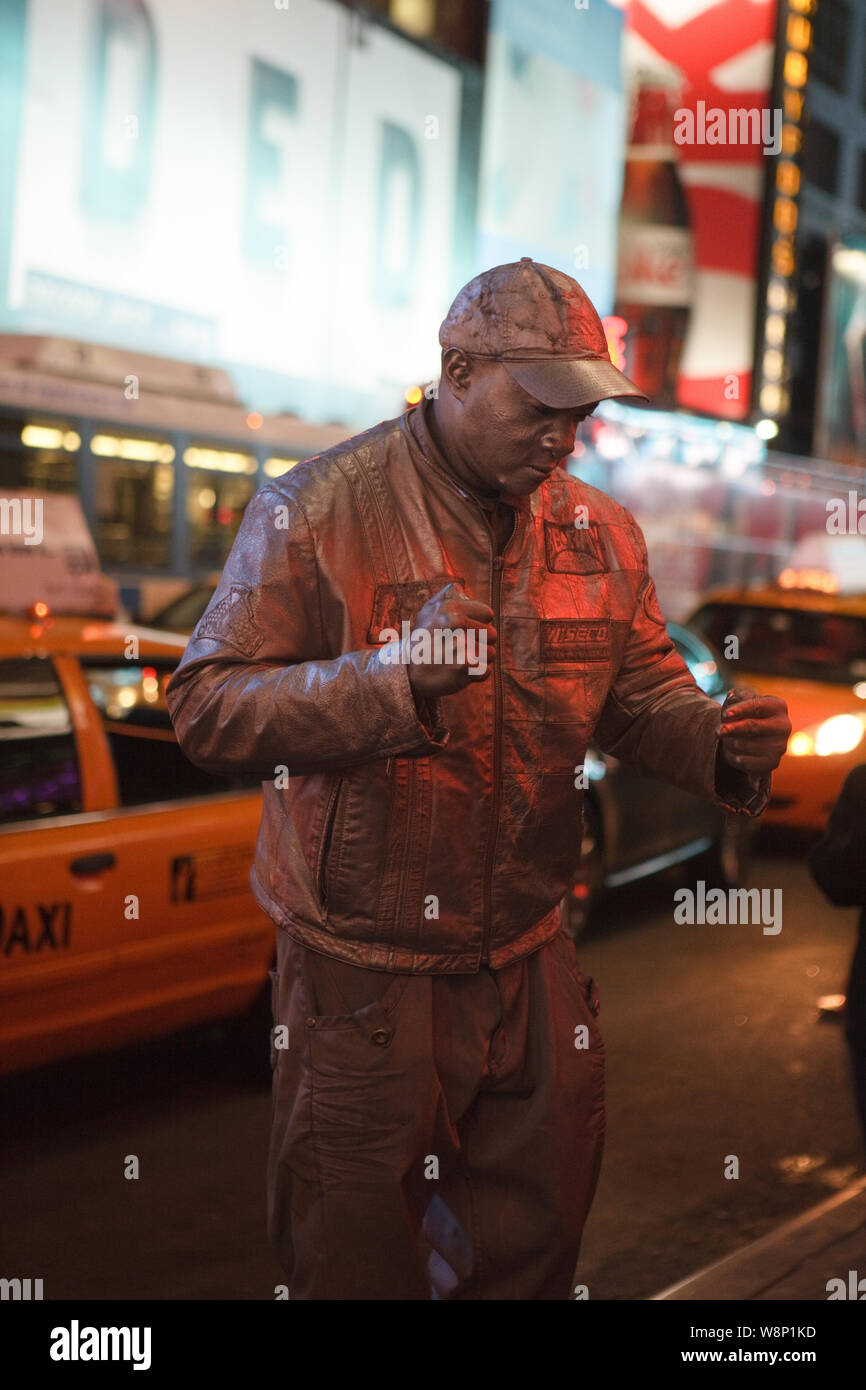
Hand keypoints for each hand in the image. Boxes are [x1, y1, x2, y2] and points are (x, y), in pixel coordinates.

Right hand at [406, 582, 496, 698]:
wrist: (407, 671)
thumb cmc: (422, 640)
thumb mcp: (428, 611)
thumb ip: (446, 596)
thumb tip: (461, 588)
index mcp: (451, 607)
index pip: (488, 614)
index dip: (478, 624)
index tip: (464, 631)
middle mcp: (456, 623)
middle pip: (492, 635)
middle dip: (481, 642)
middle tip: (461, 648)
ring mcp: (461, 645)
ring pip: (491, 654)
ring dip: (479, 659)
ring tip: (459, 659)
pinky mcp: (464, 667)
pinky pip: (485, 670)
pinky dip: (475, 674)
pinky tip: (459, 672)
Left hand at [718, 685, 790, 775]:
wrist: (749, 738)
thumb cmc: (742, 714)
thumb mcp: (739, 700)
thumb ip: (737, 695)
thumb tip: (733, 697)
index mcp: (778, 706)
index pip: (757, 706)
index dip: (739, 710)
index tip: (724, 715)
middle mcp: (783, 726)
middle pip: (753, 726)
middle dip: (732, 728)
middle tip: (718, 731)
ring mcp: (780, 746)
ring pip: (745, 745)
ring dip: (729, 742)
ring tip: (726, 739)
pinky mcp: (772, 763)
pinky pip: (746, 762)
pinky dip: (733, 757)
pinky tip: (732, 751)